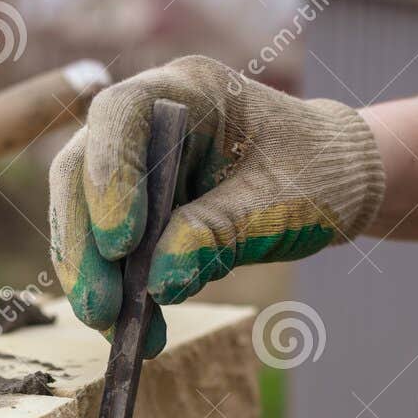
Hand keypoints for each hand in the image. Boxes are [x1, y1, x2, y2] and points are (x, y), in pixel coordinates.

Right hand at [48, 55, 383, 355]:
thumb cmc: (317, 175)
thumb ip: (220, 232)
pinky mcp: (139, 206)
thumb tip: (158, 279)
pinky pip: (107, 246)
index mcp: (190, 89)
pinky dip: (117, 287)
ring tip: (113, 328)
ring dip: (92, 274)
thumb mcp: (281, 203)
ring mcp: (137, 162)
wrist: (335, 183)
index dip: (110, 176)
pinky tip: (134, 327)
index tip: (122, 244)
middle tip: (99, 308)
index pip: (121, 115)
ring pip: (83, 213)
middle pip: (82, 170)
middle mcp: (149, 119)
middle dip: (84, 244)